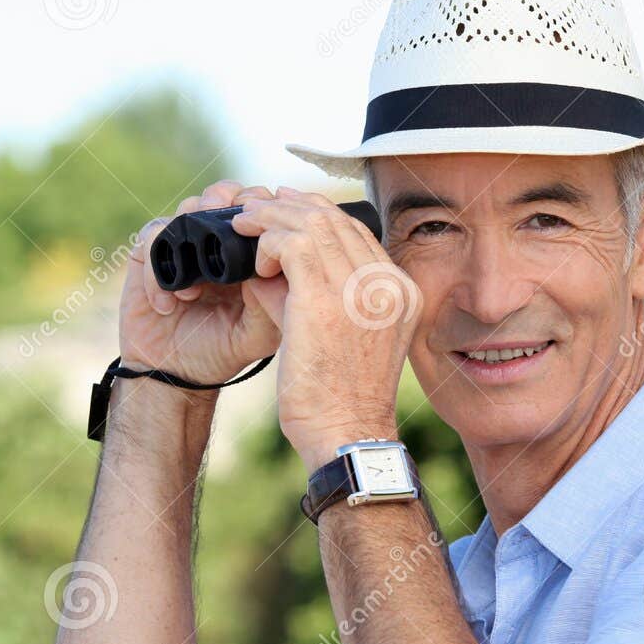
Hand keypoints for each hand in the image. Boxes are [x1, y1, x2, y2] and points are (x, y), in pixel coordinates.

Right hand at [118, 180, 282, 385]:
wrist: (173, 374)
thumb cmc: (219, 351)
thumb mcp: (260, 334)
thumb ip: (273, 301)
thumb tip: (277, 260)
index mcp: (246, 252)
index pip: (256, 207)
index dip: (260, 205)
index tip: (263, 226)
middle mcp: (213, 242)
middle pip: (221, 194)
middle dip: (226, 204)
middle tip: (231, 230)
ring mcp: (180, 246)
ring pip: (187, 208)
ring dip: (193, 234)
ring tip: (196, 286)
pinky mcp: (148, 258)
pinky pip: (152, 239)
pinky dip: (158, 270)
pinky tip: (168, 304)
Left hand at [232, 187, 420, 470]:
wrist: (347, 436)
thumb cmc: (338, 400)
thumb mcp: (339, 338)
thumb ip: (312, 296)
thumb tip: (269, 264)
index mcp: (400, 293)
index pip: (357, 232)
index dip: (316, 215)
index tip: (284, 212)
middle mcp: (387, 284)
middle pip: (335, 219)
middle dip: (289, 207)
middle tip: (255, 209)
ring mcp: (361, 289)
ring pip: (311, 223)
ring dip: (271, 220)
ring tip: (243, 226)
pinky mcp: (326, 299)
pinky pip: (290, 245)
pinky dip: (266, 243)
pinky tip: (252, 261)